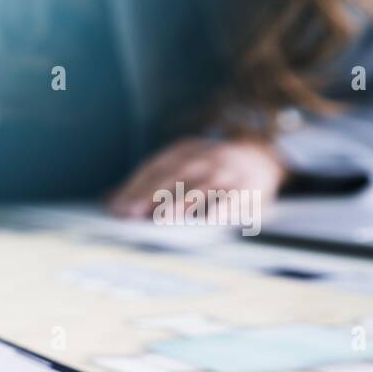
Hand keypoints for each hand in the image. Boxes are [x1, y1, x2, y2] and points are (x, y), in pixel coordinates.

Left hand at [108, 137, 286, 219]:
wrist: (262, 157)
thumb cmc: (209, 171)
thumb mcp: (180, 168)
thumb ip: (147, 185)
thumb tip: (109, 203)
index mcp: (184, 151)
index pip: (155, 167)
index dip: (135, 186)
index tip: (117, 207)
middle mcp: (206, 157)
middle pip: (175, 173)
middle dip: (152, 192)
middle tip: (133, 213)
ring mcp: (228, 171)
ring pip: (204, 184)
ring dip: (184, 201)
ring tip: (165, 217)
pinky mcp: (249, 187)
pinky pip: (236, 197)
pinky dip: (225, 208)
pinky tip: (212, 220)